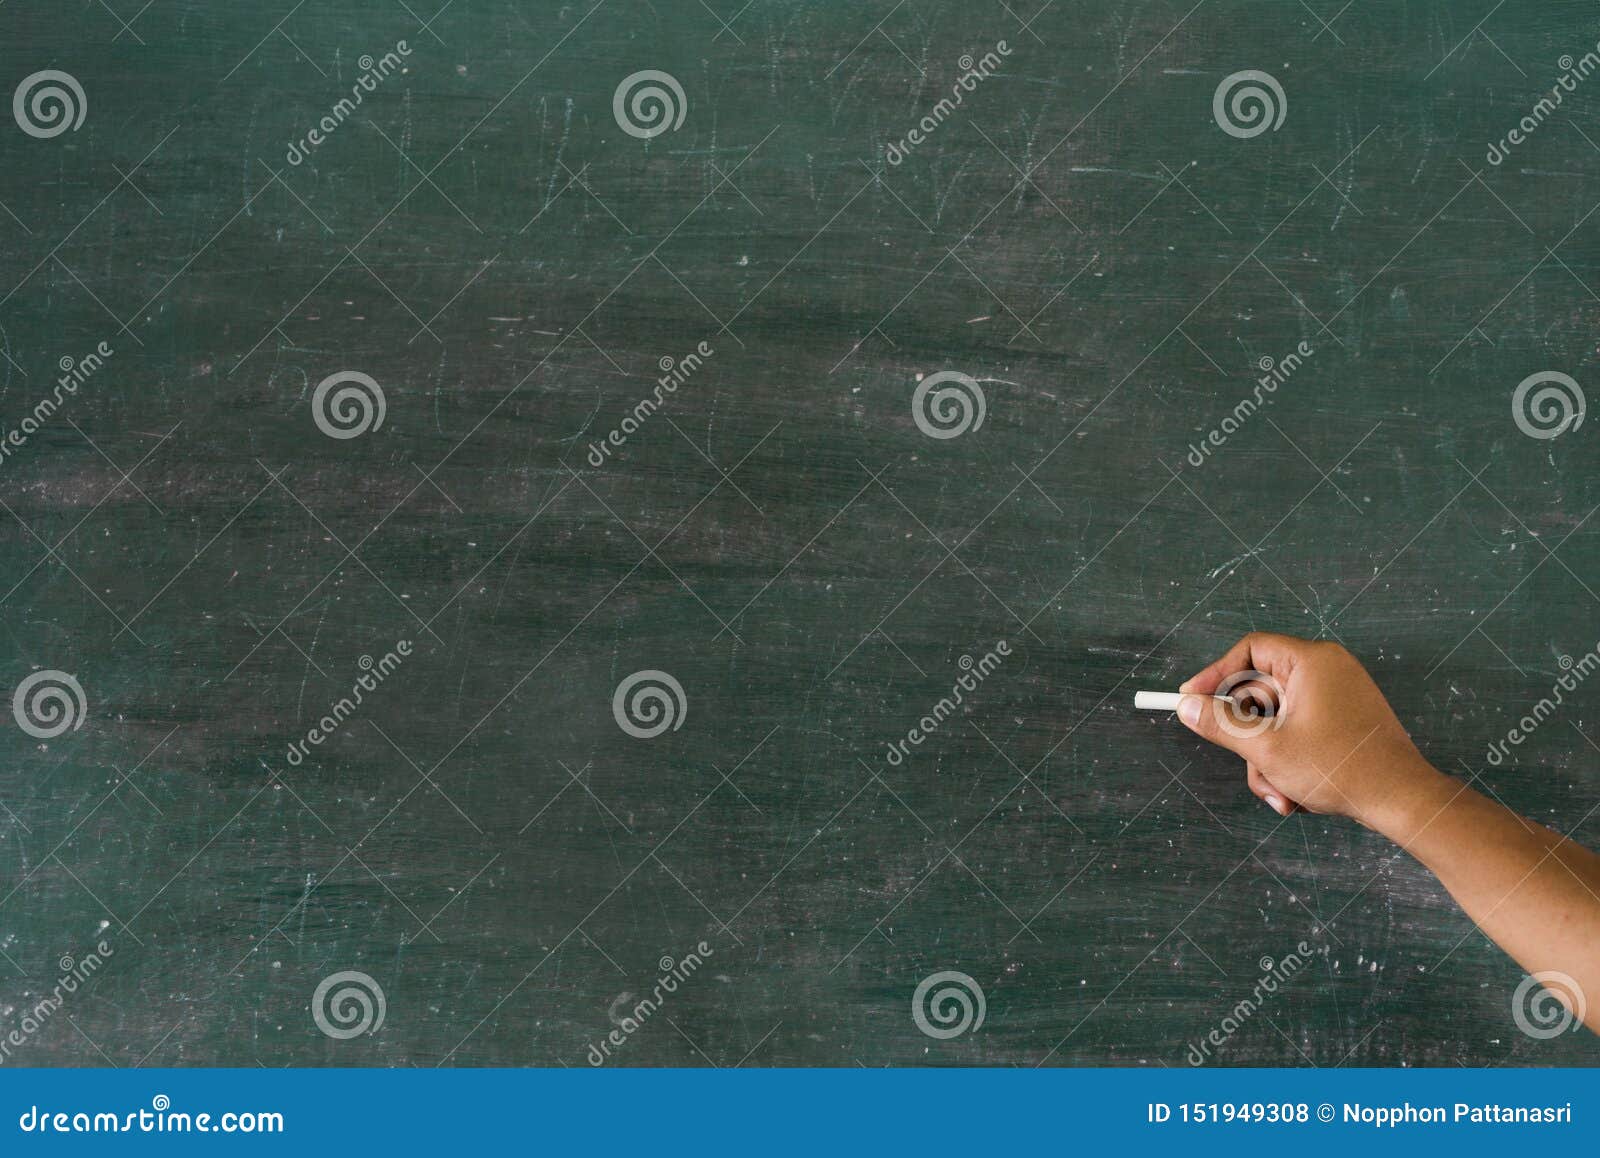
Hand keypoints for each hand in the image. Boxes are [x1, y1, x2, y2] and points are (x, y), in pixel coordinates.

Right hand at [1175, 632, 1437, 826]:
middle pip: (1260, 694)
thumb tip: (1186, 706)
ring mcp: (1338, 697)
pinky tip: (1297, 794)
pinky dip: (1290, 761)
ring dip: (1269, 761)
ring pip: (1277, 721)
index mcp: (1311, 662)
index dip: (1215, 675)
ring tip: (1280, 794)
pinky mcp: (1344, 721)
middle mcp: (1327, 671)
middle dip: (1250, 740)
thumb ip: (1220, 724)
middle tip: (1247, 765)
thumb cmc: (1340, 768)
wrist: (1402, 801)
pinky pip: (1299, 732)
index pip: (1250, 651)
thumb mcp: (1267, 747)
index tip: (1191, 700)